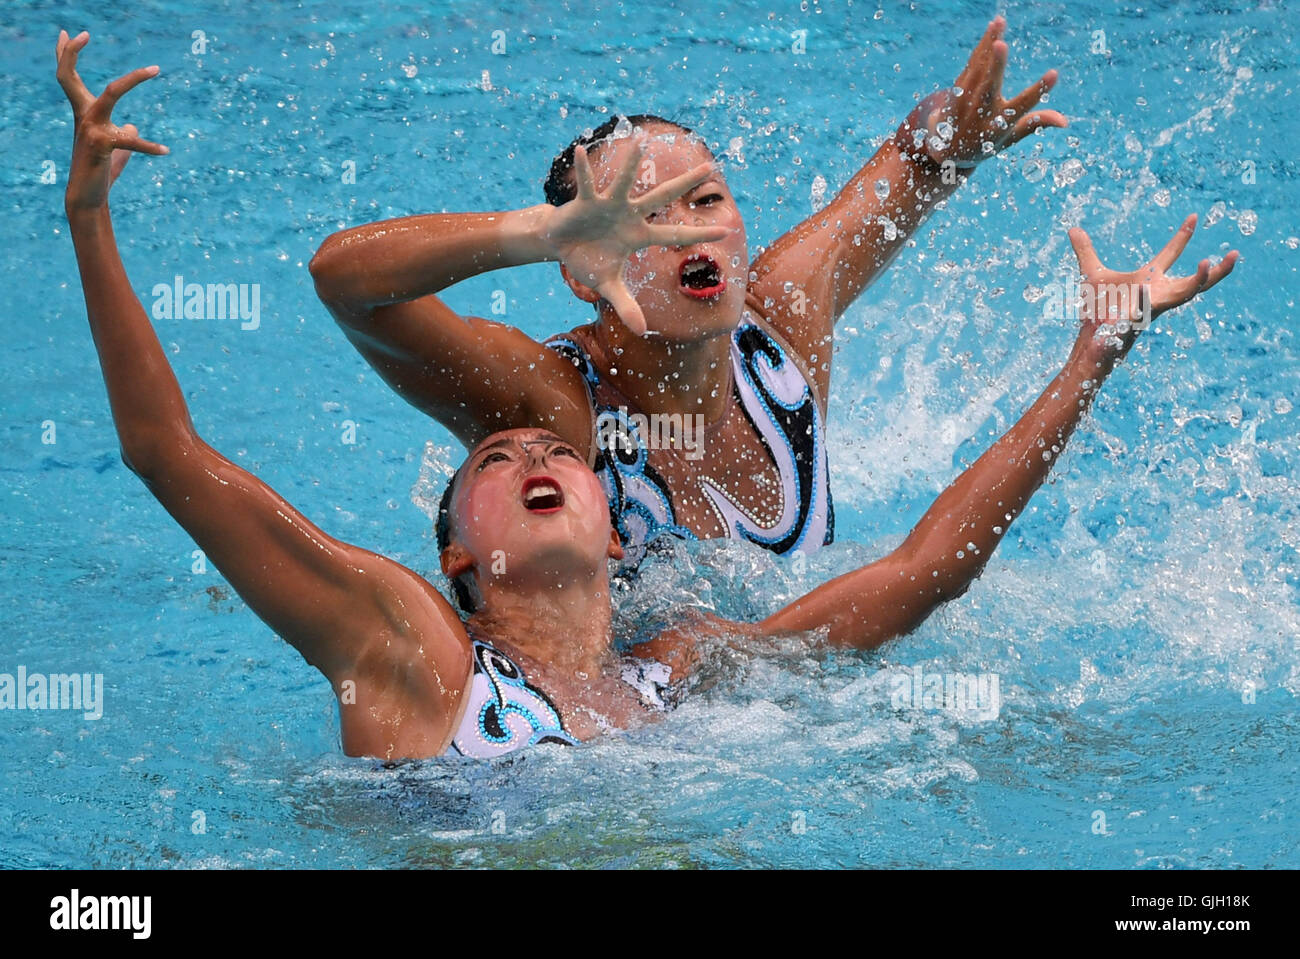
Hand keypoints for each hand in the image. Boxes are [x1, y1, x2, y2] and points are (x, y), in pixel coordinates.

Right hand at [56, 30, 168, 210]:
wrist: (89, 197)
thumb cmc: (102, 171)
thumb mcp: (117, 148)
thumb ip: (125, 134)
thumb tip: (133, 127)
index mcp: (84, 112)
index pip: (69, 77)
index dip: (68, 54)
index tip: (72, 33)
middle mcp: (83, 116)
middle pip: (68, 76)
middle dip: (71, 52)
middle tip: (81, 32)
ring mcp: (90, 129)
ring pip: (111, 94)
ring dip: (132, 79)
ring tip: (154, 68)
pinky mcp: (101, 146)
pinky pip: (130, 141)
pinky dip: (149, 147)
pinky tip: (166, 151)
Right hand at [539, 141, 730, 334]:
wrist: (562, 245)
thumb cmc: (589, 260)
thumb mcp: (608, 286)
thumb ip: (626, 306)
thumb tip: (641, 332)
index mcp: (639, 235)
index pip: (675, 233)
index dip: (699, 232)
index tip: (726, 229)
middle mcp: (629, 215)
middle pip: (662, 197)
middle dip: (685, 183)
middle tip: (710, 166)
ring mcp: (609, 205)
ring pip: (623, 183)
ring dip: (630, 165)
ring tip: (640, 143)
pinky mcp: (586, 202)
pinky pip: (586, 185)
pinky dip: (584, 171)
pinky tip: (582, 153)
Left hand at [898, 16, 1066, 169]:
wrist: (947, 150)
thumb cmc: (986, 142)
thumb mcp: (1010, 138)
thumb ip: (1035, 124)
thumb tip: (1065, 122)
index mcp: (998, 126)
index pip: (1021, 107)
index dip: (1038, 92)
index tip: (1054, 74)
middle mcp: (980, 113)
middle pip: (989, 86)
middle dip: (996, 65)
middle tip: (1001, 44)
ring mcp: (965, 101)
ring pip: (978, 69)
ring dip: (988, 44)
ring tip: (1000, 22)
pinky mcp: (957, 89)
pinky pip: (972, 64)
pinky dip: (981, 47)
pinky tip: (992, 30)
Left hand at [1068, 215, 1239, 362]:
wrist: (1090, 342)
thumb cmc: (1097, 312)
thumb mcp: (1091, 275)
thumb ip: (1085, 251)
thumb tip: (1073, 229)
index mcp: (1149, 280)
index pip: (1171, 254)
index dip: (1183, 236)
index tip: (1194, 216)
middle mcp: (1157, 294)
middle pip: (1196, 282)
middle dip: (1217, 270)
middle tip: (1235, 254)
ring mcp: (1152, 308)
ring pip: (1185, 296)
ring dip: (1199, 281)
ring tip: (1210, 263)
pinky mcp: (1138, 322)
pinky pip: (1146, 309)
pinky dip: (1145, 299)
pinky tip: (1143, 288)